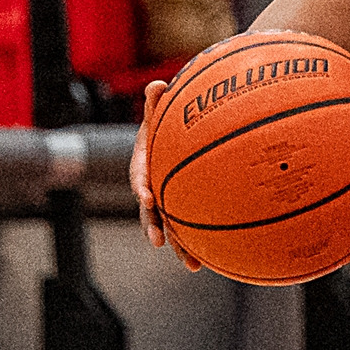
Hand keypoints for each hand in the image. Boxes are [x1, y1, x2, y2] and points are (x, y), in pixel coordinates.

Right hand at [132, 81, 202, 271]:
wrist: (172, 136)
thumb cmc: (166, 120)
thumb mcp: (159, 110)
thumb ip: (157, 101)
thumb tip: (157, 84)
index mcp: (143, 164)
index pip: (138, 176)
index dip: (141, 186)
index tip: (146, 196)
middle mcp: (152, 186)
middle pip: (150, 210)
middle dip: (153, 226)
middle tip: (159, 240)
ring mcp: (167, 199)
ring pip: (170, 225)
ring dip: (179, 244)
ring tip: (194, 264)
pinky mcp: (182, 206)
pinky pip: (189, 225)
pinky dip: (197, 241)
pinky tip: (211, 260)